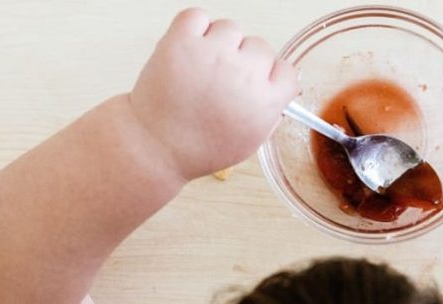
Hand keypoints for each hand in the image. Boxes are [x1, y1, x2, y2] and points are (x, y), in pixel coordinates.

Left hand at [128, 8, 297, 178]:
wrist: (156, 147)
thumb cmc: (200, 148)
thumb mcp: (250, 142)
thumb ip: (270, 112)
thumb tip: (278, 88)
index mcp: (265, 101)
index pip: (286, 70)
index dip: (270, 76)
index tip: (258, 81)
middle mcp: (243, 74)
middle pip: (260, 46)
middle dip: (244, 60)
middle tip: (223, 80)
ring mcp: (212, 54)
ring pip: (231, 28)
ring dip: (219, 43)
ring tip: (202, 67)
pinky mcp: (182, 41)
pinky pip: (198, 16)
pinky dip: (195, 28)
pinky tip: (190, 50)